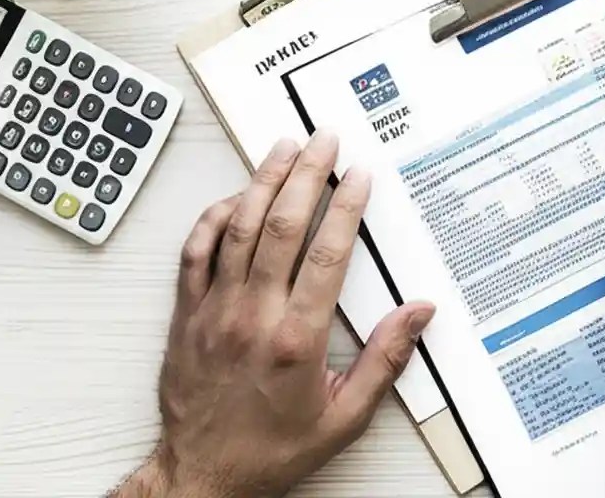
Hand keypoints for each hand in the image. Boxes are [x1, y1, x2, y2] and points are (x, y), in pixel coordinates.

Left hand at [113, 133, 435, 497]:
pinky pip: (196, 251)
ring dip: (263, 181)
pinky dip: (214, 217)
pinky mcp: (186, 314)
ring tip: (283, 148)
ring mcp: (214, 310)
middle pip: (282, 225)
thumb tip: (417, 313)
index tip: (360, 176)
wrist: (203, 476)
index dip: (347, 206)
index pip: (327, 253)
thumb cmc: (272, 450)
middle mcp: (253, 316)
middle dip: (307, 174)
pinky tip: (236, 197)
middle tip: (324, 140)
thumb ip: (385, 360)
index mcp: (297, 339)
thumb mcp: (345, 418)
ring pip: (238, 227)